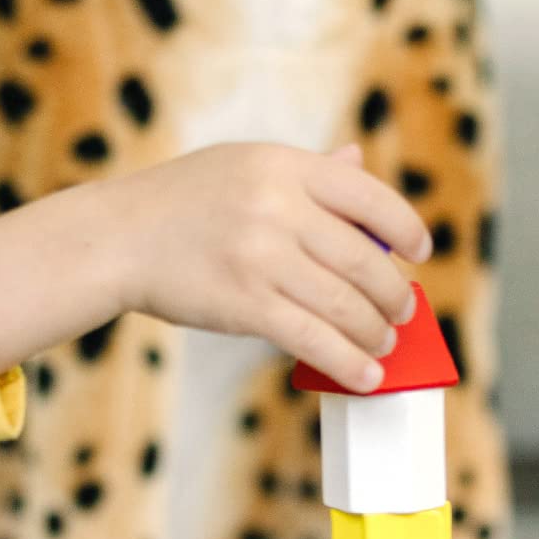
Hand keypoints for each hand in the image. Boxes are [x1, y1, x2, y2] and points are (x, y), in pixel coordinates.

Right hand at [110, 140, 431, 393]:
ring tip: (382, 343)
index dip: (406, 227)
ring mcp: (262, 257)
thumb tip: (358, 164)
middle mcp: (278, 207)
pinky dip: (348, 362)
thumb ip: (306, 170)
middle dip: (393, 293)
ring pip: (345, 304)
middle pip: (364, 258)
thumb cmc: (180, 202)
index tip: (420, 251)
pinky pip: (314, 339)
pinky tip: (364, 373)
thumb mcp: (243, 165)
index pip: (370, 196)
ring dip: (375, 332)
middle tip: (400, 310)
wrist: (117, 239)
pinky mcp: (245, 304)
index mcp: (283, 166)